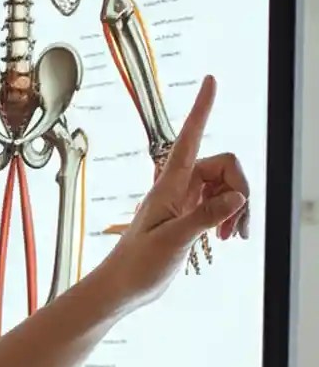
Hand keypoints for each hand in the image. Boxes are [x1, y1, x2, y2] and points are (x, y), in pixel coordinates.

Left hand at [97, 75, 249, 311]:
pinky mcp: (191, 216)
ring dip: (240, 208)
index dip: (202, 108)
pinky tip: (230, 237)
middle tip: (238, 227)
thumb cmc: (137, 264)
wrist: (123, 287)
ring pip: (228, 186)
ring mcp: (186, 201)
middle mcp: (179, 186)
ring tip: (234, 237)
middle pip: (226, 166)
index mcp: (169, 184)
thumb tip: (237, 196)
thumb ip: (205, 217)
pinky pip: (223, 203)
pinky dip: (233, 217)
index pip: (190, 137)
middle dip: (242, 191)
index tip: (211, 79)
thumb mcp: (173, 241)